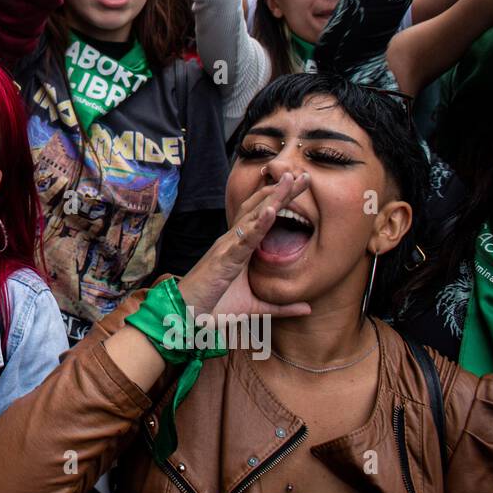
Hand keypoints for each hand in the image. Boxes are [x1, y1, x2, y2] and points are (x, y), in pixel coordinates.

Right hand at [177, 173, 313, 322]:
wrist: (184, 317)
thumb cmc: (212, 308)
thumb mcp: (254, 308)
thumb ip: (280, 307)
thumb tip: (307, 307)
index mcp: (238, 248)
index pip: (261, 217)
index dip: (280, 200)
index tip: (300, 186)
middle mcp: (231, 241)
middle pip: (258, 209)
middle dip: (281, 191)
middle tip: (303, 175)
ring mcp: (227, 247)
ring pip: (252, 217)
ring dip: (272, 198)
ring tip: (290, 180)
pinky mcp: (224, 259)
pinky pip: (244, 239)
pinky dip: (258, 224)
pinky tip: (271, 211)